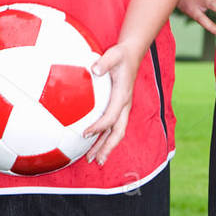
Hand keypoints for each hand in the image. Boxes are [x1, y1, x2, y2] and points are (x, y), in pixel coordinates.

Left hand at [84, 43, 134, 165]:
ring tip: (92, 160)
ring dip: (104, 148)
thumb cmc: (121, 54)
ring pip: (115, 133)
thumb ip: (104, 62)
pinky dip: (103, 139)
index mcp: (122, 97)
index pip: (111, 117)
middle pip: (117, 133)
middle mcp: (124, 106)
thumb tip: (94, 69)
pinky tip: (92, 145)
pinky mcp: (118, 108)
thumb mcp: (113, 55)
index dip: (99, 127)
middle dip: (107, 148)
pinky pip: (111, 127)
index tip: (84, 134)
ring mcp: (122, 109)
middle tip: (95, 160)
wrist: (132, 54)